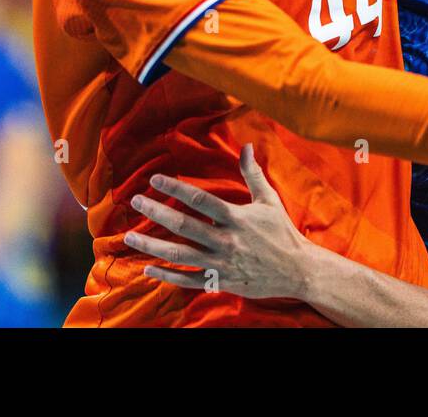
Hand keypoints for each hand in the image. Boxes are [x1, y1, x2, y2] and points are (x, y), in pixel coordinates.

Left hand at [124, 144, 315, 299]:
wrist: (298, 271)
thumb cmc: (282, 232)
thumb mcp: (269, 200)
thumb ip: (253, 174)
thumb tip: (247, 146)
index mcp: (236, 218)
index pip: (200, 200)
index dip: (176, 189)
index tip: (155, 180)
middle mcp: (225, 240)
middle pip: (183, 226)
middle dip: (156, 212)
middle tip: (136, 202)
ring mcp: (220, 263)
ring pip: (179, 255)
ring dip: (152, 245)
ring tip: (129, 237)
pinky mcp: (220, 281)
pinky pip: (188, 280)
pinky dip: (166, 276)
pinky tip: (148, 270)